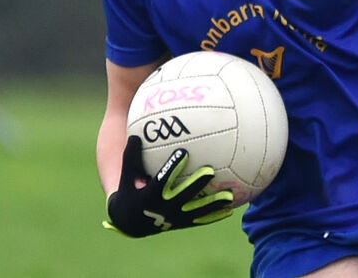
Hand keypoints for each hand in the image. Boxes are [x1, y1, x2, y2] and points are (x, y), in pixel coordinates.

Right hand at [103, 135, 233, 237]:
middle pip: (183, 194)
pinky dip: (214, 216)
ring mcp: (174, 218)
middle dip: (197, 183)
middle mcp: (163, 208)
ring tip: (229, 196)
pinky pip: (199, 220)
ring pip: (196, 210)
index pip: (162, 179)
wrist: (130, 223)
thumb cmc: (130, 191)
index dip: (172, 166)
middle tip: (211, 170)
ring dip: (213, 204)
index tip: (183, 152)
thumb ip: (132, 157)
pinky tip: (229, 210)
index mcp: (149, 196)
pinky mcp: (181, 223)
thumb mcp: (127, 176)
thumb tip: (135, 134)